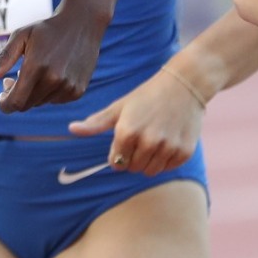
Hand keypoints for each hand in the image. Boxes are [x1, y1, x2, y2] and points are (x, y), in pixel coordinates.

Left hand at [0, 0, 108, 111]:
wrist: (82, 22)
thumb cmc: (47, 28)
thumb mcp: (22, 35)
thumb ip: (4, 58)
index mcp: (36, 67)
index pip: (15, 102)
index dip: (4, 104)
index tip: (2, 97)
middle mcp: (54, 80)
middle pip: (26, 105)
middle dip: (16, 96)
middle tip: (13, 79)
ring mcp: (68, 87)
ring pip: (40, 102)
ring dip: (32, 93)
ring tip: (33, 72)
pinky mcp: (78, 90)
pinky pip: (55, 100)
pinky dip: (48, 92)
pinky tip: (50, 74)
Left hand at [67, 68, 203, 175]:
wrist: (185, 85)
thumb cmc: (147, 95)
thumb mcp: (120, 107)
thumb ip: (96, 123)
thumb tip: (71, 129)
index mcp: (127, 131)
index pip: (116, 163)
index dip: (118, 154)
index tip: (126, 141)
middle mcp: (148, 141)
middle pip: (133, 168)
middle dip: (133, 157)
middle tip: (141, 138)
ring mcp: (168, 148)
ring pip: (150, 171)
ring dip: (149, 160)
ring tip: (155, 139)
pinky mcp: (184, 152)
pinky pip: (168, 167)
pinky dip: (166, 159)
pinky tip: (168, 140)